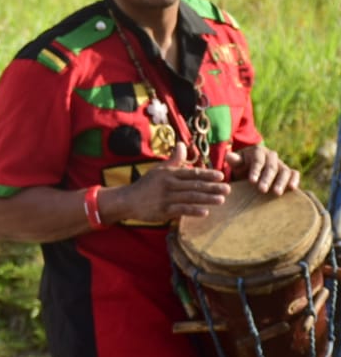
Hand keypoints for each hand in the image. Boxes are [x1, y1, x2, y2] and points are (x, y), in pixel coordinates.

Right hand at [103, 142, 229, 223]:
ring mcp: (166, 198)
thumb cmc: (146, 185)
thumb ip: (174, 159)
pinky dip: (193, 211)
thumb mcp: (159, 170)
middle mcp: (169, 184)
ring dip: (207, 198)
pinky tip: (205, 212)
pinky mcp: (163, 211)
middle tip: (228, 189)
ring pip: (190, 197)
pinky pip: (181, 210)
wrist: (128, 200)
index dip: (207, 174)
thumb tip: (182, 144)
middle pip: (194, 185)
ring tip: (221, 200)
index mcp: (169, 174)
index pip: (191, 173)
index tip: (221, 176)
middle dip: (212, 187)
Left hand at [226, 143, 299, 193]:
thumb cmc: (242, 167)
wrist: (250, 171)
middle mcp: (271, 155)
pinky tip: (293, 188)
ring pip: (284, 171)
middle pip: (271, 167)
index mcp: (258, 151)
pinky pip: (294, 173)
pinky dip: (294, 179)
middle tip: (262, 190)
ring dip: (281, 182)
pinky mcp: (288, 171)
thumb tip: (229, 156)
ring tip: (276, 193)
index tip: (252, 181)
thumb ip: (234, 161)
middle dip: (267, 179)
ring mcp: (281, 163)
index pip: (258, 161)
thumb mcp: (236, 164)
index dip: (255, 170)